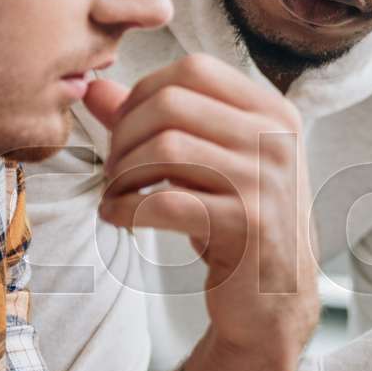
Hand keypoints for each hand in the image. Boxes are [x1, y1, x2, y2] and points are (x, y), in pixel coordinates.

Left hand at [85, 55, 319, 370]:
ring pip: (166, 148)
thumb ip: (154, 122)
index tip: (124, 129)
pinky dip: (126, 209)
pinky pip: (167, 202)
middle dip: (124, 135)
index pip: (193, 70)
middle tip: (113, 169)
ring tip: (115, 195)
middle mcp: (276, 139)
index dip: (143, 93)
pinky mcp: (249, 225)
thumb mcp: (205, 164)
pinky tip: (117, 219)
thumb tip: (94, 88)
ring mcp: (266, 181)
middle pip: (172, 104)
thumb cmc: (237, 223)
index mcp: (273, 112)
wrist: (277, 299)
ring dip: (123, 173)